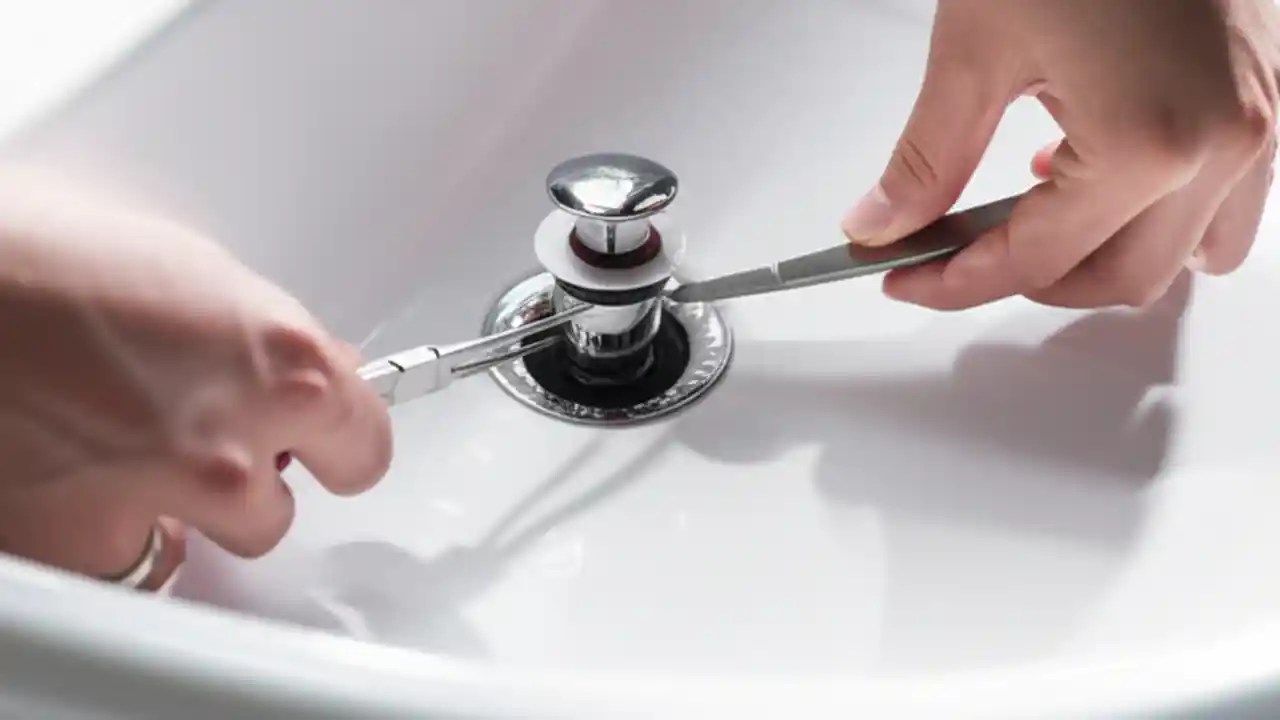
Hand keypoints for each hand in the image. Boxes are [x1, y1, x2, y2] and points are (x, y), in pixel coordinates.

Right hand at [0, 168, 391, 588]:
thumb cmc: (48, 251)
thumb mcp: (193, 271)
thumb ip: (266, 339)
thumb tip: (311, 365)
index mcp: (285, 364)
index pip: (364, 446)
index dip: (336, 447)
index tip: (322, 448)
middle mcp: (238, 443)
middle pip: (283, 508)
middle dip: (247, 482)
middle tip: (189, 438)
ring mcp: (164, 501)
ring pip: (206, 544)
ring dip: (177, 511)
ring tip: (111, 445)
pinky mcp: (84, 548)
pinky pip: (121, 563)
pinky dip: (101, 534)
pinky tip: (65, 477)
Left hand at [842, 0, 1278, 309]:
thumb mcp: (976, 45)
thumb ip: (925, 156)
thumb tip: (882, 222)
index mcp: (1152, 141)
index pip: (1037, 259)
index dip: (957, 281)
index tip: (904, 276)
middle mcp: (1224, 144)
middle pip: (1117, 281)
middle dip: (1026, 280)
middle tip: (952, 252)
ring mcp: (1262, 123)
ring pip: (1186, 257)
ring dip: (1102, 257)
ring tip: (1029, 215)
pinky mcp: (1270, 97)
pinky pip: (1226, 203)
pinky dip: (1158, 215)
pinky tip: (1093, 171)